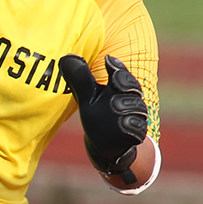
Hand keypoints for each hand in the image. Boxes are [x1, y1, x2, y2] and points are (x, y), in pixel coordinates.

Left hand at [58, 54, 147, 182]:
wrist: (104, 145)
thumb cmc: (97, 115)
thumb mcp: (86, 96)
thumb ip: (80, 78)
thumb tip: (65, 58)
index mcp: (119, 88)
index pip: (121, 73)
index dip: (117, 66)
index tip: (108, 60)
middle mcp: (130, 100)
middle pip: (133, 88)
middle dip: (125, 84)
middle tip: (115, 83)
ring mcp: (135, 117)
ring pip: (137, 107)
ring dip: (127, 107)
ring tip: (116, 107)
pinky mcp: (136, 134)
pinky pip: (138, 128)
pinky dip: (131, 126)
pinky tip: (125, 125)